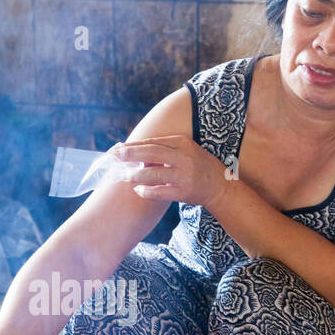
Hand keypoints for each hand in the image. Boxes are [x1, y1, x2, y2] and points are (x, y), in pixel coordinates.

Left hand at [110, 134, 234, 209]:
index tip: (118, 147)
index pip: (153, 142)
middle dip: (129, 154)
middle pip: (150, 153)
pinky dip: (147, 191)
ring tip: (125, 176)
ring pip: (153, 173)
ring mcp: (184, 175)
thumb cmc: (198, 167)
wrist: (220, 187)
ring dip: (136, 175)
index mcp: (183, 143)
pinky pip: (160, 191)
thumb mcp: (185, 151)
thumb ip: (164, 150)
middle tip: (113, 156)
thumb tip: (136, 153)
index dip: (134, 145)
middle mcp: (183, 157)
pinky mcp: (184, 192)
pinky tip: (138, 190)